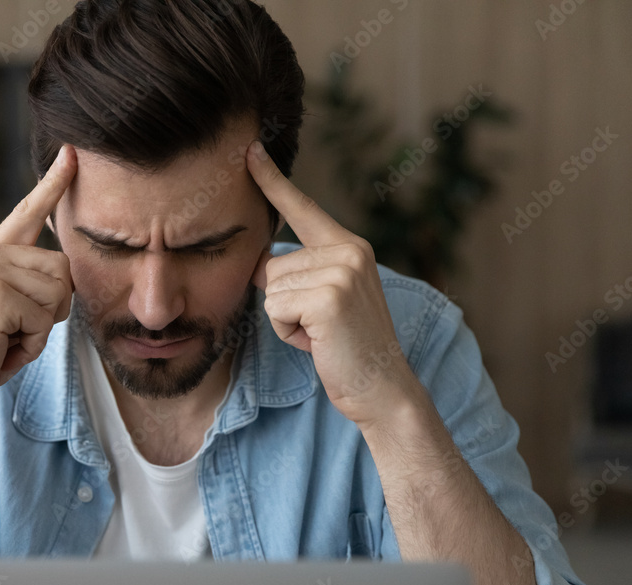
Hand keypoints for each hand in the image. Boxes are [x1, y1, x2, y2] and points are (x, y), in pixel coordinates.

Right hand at [0, 144, 77, 419]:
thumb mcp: (9, 310)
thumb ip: (32, 284)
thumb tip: (66, 272)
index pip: (28, 213)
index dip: (53, 184)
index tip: (71, 154)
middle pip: (64, 267)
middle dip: (53, 309)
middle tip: (15, 332)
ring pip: (61, 293)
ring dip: (43, 329)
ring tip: (6, 340)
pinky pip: (46, 319)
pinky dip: (33, 344)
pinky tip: (2, 349)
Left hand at [246, 140, 417, 428]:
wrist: (381, 388)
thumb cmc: (346, 348)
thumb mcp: (325, 300)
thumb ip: (301, 272)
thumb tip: (261, 263)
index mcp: (350, 246)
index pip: (303, 208)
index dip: (272, 180)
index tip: (249, 150)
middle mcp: (350, 250)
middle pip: (272, 265)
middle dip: (284, 303)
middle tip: (320, 326)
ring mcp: (343, 271)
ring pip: (271, 288)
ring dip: (286, 320)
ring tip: (320, 333)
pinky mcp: (330, 298)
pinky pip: (275, 308)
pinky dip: (288, 333)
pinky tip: (319, 342)